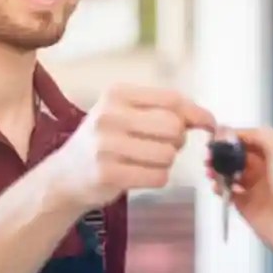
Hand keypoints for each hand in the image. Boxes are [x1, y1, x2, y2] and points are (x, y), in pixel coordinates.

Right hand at [49, 85, 215, 210]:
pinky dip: (157, 178)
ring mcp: (106, 146)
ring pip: (168, 155)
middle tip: (164, 145)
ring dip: (167, 162)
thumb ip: (164, 110)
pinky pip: (158, 177)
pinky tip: (139, 175)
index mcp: (116, 94)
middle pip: (173, 128)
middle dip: (177, 140)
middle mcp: (109, 116)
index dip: (196, 113)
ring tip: (147, 160)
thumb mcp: (126, 113)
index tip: (208, 123)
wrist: (64, 175)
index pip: (172, 99)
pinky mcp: (108, 174)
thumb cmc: (105, 141)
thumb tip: (208, 118)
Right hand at [207, 126, 272, 257]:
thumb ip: (263, 136)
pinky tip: (216, 185)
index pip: (254, 139)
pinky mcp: (248, 206)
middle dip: (224, 152)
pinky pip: (229, 192)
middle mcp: (269, 169)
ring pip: (233, 173)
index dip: (237, 136)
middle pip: (241, 155)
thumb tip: (244, 132)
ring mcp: (258, 188)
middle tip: (210, 152)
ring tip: (209, 169)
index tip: (219, 135)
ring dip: (219, 168)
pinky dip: (220, 187)